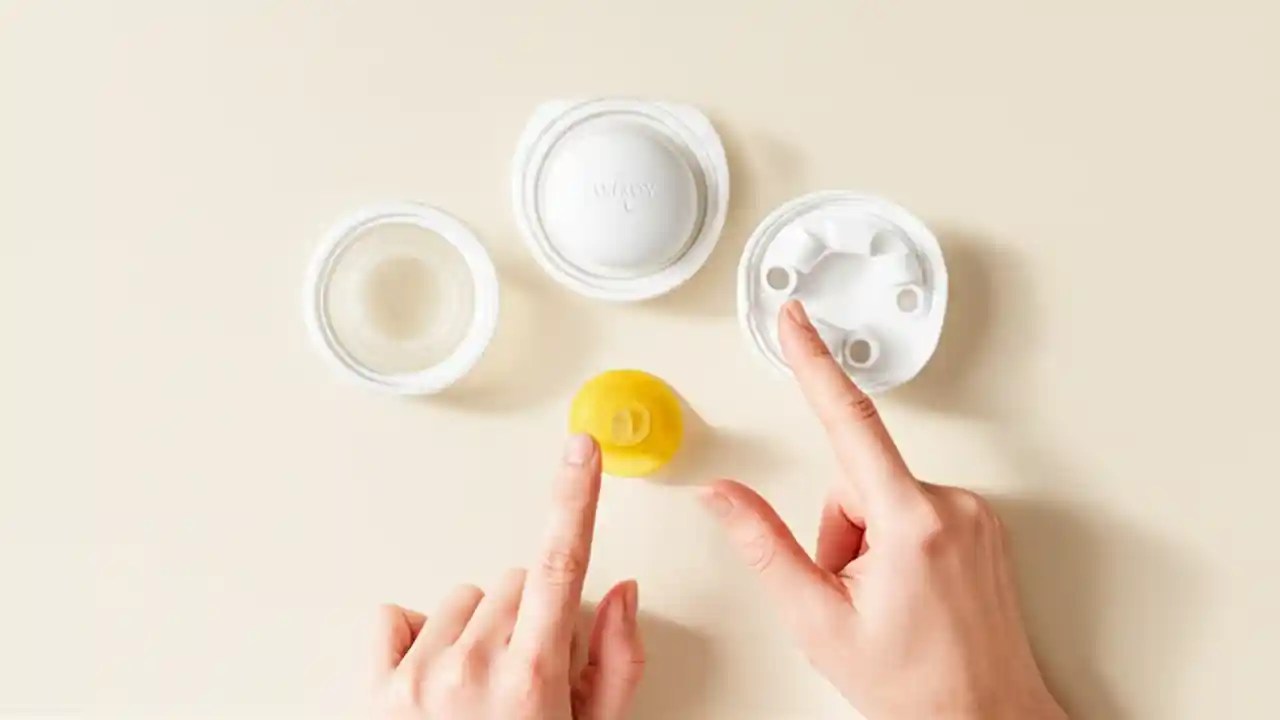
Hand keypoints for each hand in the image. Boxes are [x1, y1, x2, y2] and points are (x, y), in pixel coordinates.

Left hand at [373, 435, 643, 719]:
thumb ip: (615, 664)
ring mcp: (413, 675)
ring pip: (462, 599)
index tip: (581, 450)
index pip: (562, 565)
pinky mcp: (368, 684)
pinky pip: (395, 616)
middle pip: (517, 581)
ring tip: (477, 688)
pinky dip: (413, 636)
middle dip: (532, 614)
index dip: (575, 498)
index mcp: (532, 680)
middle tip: (528, 672)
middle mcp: (469, 668)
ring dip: (475, 628)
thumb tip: (619, 593)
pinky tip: (429, 674)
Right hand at [699, 300, 1066, 719]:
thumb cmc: (917, 686)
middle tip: (854, 594)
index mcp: (910, 522)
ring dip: (867, 543)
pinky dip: (897, 544)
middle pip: (854, 481)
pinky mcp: (980, 524)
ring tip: (887, 601)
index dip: (812, 362)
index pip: (849, 421)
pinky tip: (910, 591)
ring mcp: (972, 514)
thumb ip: (762, 546)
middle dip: (838, 533)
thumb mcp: (817, 619)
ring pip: (882, 498)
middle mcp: (951, 505)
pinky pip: (914, 511)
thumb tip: (720, 495)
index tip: (795, 318)